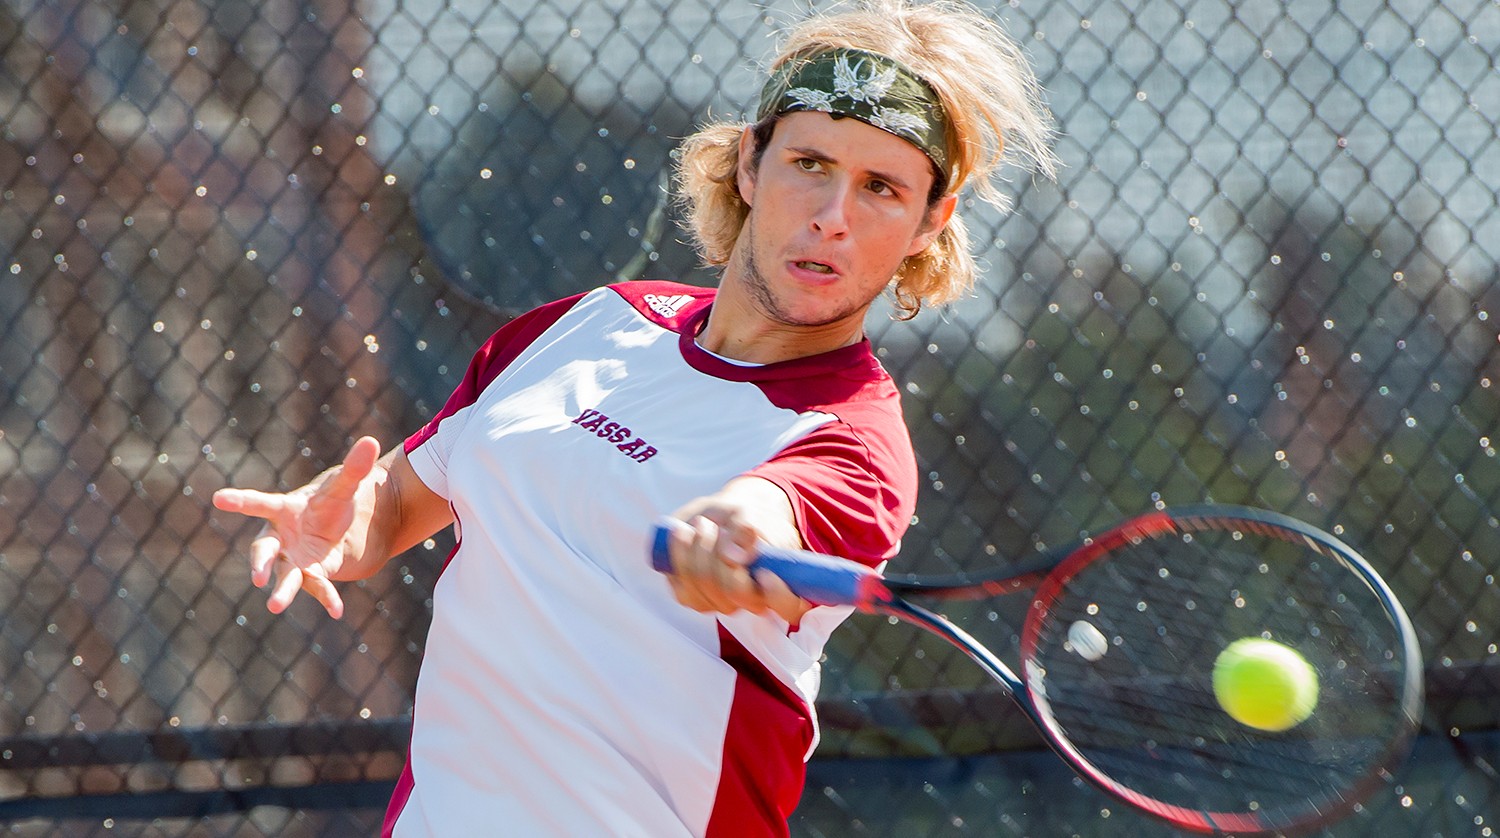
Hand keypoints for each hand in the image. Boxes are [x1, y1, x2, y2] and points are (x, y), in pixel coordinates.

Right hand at [212, 436, 383, 618]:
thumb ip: (355, 467)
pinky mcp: (311, 573)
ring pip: (285, 575)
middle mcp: (282, 537)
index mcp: (284, 509)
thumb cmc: (333, 503)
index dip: (241, 500)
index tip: (219, 498)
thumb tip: (372, 441)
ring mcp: (294, 558)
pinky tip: (338, 611)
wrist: (344, 528)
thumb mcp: (345, 486)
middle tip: (257, 576)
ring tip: (275, 606)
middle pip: (264, 550)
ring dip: (282, 590)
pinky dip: (327, 598)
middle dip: (259, 563)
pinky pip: (316, 586)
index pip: (260, 503)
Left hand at [660, 509, 810, 625]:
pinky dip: (679, 555)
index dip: (778, 595)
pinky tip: (682, 533)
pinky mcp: (694, 598)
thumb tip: (735, 556)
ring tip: (703, 523)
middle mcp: (753, 601)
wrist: (720, 516)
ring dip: (699, 550)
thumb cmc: (747, 518)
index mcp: (782, 585)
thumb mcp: (752, 515)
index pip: (790, 606)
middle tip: (719, 528)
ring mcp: (723, 603)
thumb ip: (748, 530)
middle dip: (721, 554)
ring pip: (706, 586)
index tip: (765, 573)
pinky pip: (683, 587)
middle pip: (736, 592)